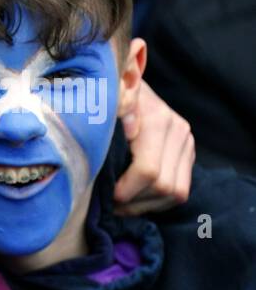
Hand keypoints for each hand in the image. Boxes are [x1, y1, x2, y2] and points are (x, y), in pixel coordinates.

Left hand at [114, 80, 193, 215]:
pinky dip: (156, 202)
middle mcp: (179, 132)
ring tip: (120, 204)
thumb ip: (114, 113)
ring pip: (176, 193)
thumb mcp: (103, 104)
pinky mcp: (187, 154)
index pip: (148, 171)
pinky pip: (180, 190)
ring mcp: (187, 144)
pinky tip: (134, 198)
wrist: (127, 84)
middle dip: (134, 202)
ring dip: (145, 205)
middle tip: (110, 204)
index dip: (125, 191)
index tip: (106, 196)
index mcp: (158, 121)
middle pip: (164, 187)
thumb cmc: (107, 99)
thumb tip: (128, 128)